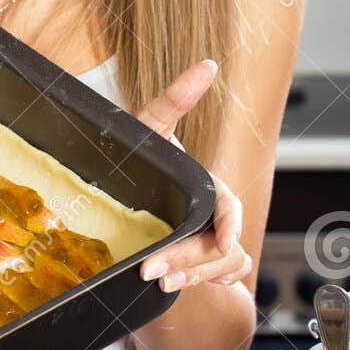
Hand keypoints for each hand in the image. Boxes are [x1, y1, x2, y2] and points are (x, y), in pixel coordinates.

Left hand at [135, 59, 251, 294]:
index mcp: (207, 187)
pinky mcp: (202, 265)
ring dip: (192, 275)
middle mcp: (213, 216)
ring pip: (223, 266)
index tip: (221, 241)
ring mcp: (211, 243)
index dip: (229, 225)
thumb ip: (173, 100)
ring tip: (157, 282)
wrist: (119, 208)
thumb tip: (208, 63)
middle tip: (151, 272)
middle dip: (190, 260)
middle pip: (221, 246)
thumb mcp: (150, 132)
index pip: (228, 208)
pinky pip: (221, 279)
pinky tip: (175, 285)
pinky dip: (202, 283)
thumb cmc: (139, 162)